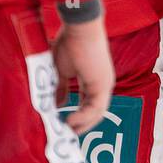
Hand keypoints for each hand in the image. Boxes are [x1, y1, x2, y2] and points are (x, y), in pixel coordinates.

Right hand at [52, 16, 114, 132]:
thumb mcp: (61, 71)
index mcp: (94, 79)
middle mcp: (103, 83)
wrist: (79, 27)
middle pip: (95, 112)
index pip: (89, 104)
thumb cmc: (70, 42)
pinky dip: (84, 118)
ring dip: (82, 125)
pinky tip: (69, 121)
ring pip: (97, 113)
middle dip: (80, 125)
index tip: (63, 125)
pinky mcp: (103, 84)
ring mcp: (105, 84)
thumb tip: (57, 104)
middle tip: (65, 135)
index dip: (78, 117)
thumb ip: (61, 88)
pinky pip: (96, 108)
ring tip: (66, 131)